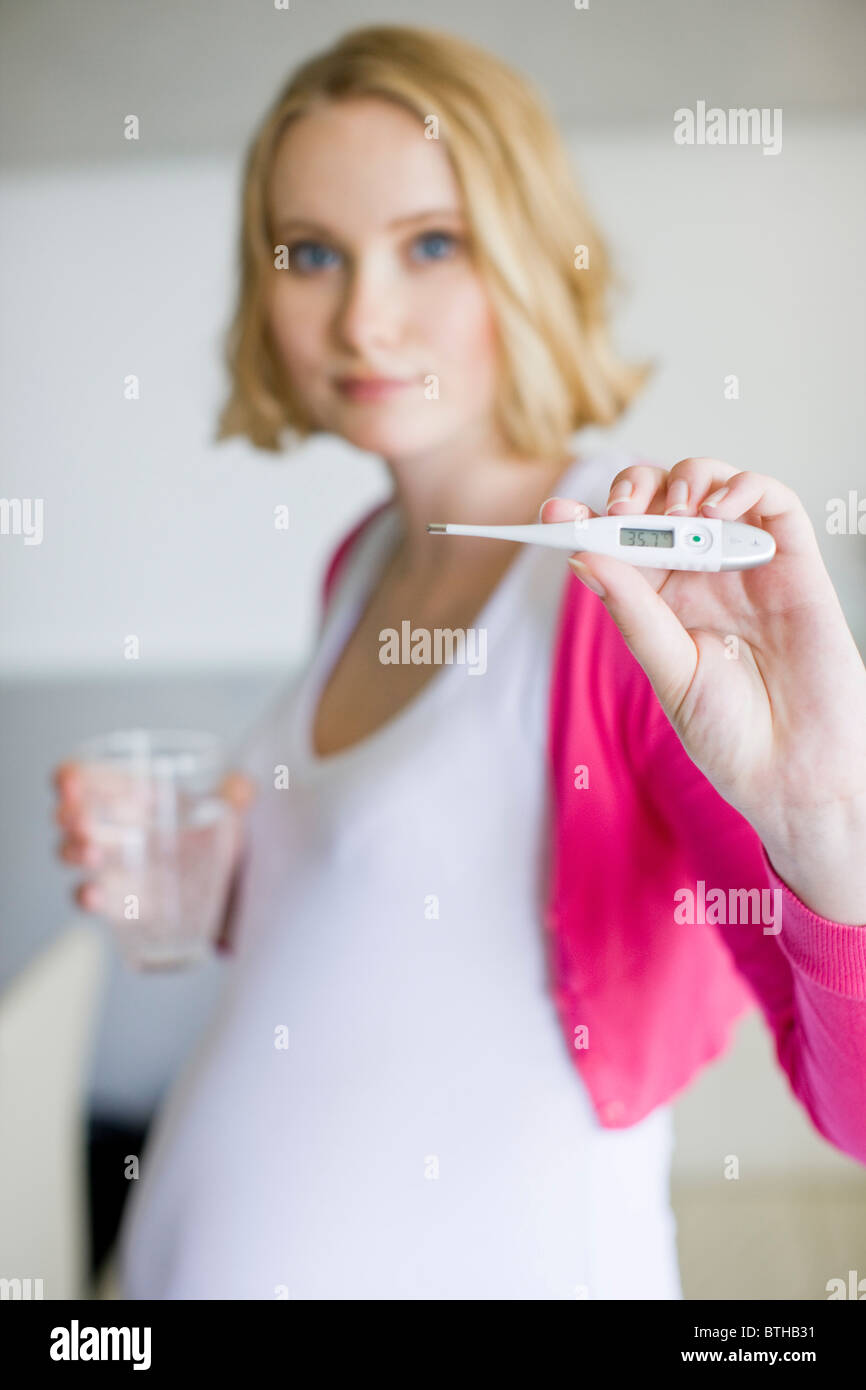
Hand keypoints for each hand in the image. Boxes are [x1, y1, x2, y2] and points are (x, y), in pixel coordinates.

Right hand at [53, 762, 256, 916]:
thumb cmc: (212, 831)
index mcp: (133, 793)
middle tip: (80, 820)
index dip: (72, 776)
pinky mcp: (118, 899)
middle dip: (70, 815)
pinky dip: (86, 897)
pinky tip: (93, 895)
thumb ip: (235, 796)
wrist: (223, 880)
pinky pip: (91, 898)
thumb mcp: (228, 810)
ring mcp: (112, 863)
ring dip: (75, 851)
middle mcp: (113, 825)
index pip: (91, 778)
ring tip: (92, 853)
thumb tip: (243, 787)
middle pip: (73, 815)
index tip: (68, 779)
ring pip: (74, 854)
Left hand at [541, 457, 865, 921]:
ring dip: (684, 481)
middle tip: (620, 512)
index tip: (554, 517)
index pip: (618, 542)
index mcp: (661, 601)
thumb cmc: (733, 733)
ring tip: (675, 515)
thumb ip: (634, 610)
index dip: (586, 520)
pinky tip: (717, 510)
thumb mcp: (670, 672)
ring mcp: (745, 562)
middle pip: (659, 500)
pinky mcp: (793, 559)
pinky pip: (771, 499)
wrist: (796, 769)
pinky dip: (742, 486)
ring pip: (710, 485)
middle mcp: (701, 574)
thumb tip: (583, 556)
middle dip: (633, 490)